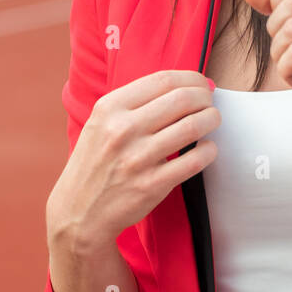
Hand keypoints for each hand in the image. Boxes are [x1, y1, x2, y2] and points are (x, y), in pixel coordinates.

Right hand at [47, 70, 218, 252]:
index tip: (202, 84)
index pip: (163, 80)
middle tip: (210, 103)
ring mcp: (137, 159)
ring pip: (193, 126)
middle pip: (182, 99)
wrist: (79, 212)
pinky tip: (207, 148)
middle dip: (206, 97)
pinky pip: (195, 160)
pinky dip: (209, 150)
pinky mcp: (151, 185)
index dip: (192, 78)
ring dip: (212, 119)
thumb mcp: (101, 122)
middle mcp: (122, 130)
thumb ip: (136, 103)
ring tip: (212, 120)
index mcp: (110, 108)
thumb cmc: (97, 161)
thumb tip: (186, 85)